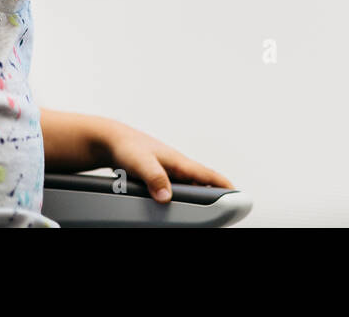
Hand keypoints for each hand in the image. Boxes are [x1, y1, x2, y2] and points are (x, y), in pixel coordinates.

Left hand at [99, 120, 234, 203]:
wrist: (110, 140)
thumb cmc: (126, 146)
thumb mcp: (140, 163)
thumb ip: (155, 178)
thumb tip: (166, 196)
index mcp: (178, 162)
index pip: (207, 175)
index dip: (224, 185)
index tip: (238, 193)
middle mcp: (176, 166)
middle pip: (201, 183)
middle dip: (214, 194)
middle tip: (226, 206)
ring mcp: (168, 171)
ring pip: (188, 187)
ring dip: (196, 196)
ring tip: (205, 208)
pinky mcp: (158, 175)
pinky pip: (174, 188)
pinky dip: (180, 197)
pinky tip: (174, 203)